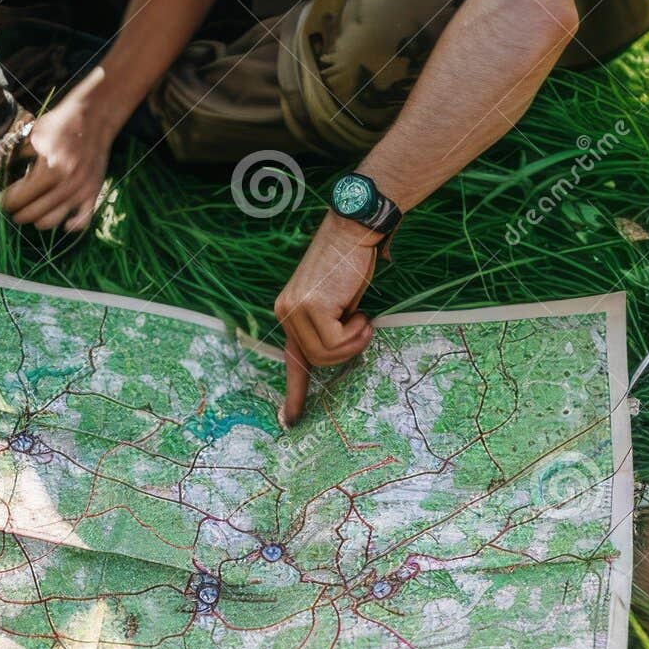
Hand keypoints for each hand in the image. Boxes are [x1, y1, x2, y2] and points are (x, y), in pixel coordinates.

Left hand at [1, 81, 113, 233]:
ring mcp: (81, 191)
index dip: (8, 201)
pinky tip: (62, 221)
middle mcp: (67, 184)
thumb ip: (12, 155)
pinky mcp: (93, 194)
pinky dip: (70, 226)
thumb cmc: (60, 125)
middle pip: (35, 213)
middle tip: (13, 209)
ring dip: (38, 221)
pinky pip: (82, 221)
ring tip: (32, 215)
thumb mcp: (32, 136)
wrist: (93, 118)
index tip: (3, 200)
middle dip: (19, 213)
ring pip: (54, 220)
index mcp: (50, 168)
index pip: (22, 197)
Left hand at [274, 214, 381, 424]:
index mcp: (290, 311)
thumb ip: (331, 326)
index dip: (293, 392)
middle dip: (345, 351)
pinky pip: (335, 342)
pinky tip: (358, 310)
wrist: (356, 228)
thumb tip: (337, 352)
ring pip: (325, 355)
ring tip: (362, 316)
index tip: (289, 420)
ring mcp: (295, 309)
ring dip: (352, 341)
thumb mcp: (339, 301)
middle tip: (362, 326)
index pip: (291, 359)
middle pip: (316, 361)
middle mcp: (285, 311)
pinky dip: (355, 333)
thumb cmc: (353, 261)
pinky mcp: (310, 307)